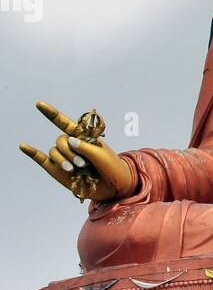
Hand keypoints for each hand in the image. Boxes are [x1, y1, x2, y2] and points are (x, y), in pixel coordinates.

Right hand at [20, 101, 135, 201]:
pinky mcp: (58, 170)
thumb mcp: (102, 154)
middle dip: (69, 152)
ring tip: (75, 169)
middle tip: (83, 164)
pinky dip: (31, 152)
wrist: (114, 185)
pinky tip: (23, 145)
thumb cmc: (110, 167)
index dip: (51, 113)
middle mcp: (71, 145)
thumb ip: (85, 147)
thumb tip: (69, 140)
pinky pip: (42, 159)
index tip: (39, 104)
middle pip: (60, 141)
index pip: (64, 122)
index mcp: (82, 136)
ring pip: (54, 152)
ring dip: (63, 160)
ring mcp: (64, 157)